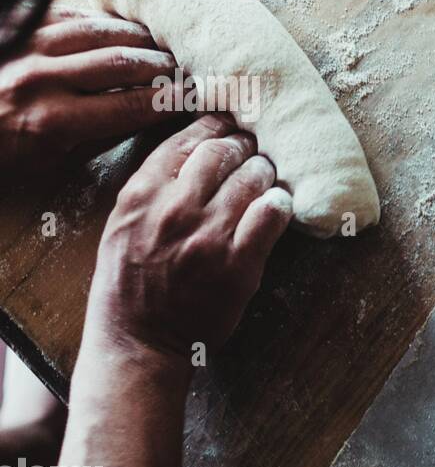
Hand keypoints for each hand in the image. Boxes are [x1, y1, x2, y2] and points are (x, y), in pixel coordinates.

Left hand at [0, 5, 181, 171]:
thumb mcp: (48, 161)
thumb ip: (97, 136)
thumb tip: (145, 115)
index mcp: (52, 122)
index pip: (130, 106)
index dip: (168, 101)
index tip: (192, 99)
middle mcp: (41, 80)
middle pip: (122, 62)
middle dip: (161, 66)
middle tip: (182, 71)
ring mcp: (26, 47)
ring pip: (101, 32)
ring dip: (138, 39)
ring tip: (159, 48)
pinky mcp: (15, 27)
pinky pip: (70, 14)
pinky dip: (101, 21)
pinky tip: (119, 30)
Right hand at [84, 114, 293, 369]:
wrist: (139, 340)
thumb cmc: (129, 282)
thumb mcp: (123, 223)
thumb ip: (155, 186)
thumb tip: (197, 147)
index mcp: (141, 194)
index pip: (187, 139)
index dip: (216, 126)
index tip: (230, 126)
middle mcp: (175, 209)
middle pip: (224, 152)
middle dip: (244, 147)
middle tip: (254, 153)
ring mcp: (209, 236)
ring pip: (253, 178)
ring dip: (265, 174)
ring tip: (267, 179)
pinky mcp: (239, 263)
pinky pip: (272, 215)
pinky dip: (280, 205)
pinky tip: (278, 206)